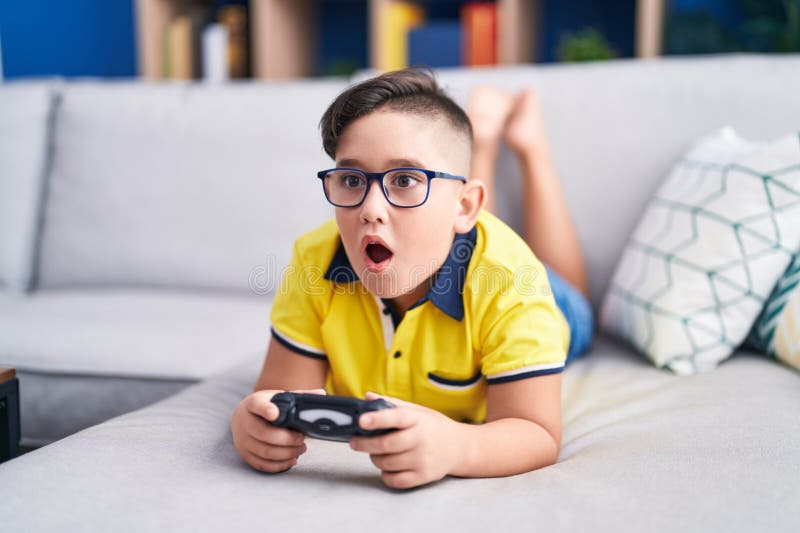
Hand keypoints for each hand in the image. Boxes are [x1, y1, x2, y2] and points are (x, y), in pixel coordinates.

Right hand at [231, 388, 325, 472]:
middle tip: (303, 439)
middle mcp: (244, 423)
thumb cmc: (266, 406)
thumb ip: (298, 396)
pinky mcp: (245, 455)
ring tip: (301, 449)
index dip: (266, 410)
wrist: (243, 417)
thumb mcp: (278, 397)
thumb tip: (321, 394)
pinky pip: (262, 464)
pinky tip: (292, 459)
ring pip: (265, 452)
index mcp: (253, 404)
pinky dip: (279, 465)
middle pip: (265, 434)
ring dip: (287, 453)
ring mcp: (243, 441)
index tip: (276, 413)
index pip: (257, 406)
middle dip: (288, 439)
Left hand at [349, 392, 465, 488]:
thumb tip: (367, 398)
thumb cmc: (434, 427)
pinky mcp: (423, 476)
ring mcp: (422, 460)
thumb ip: (392, 404)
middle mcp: (421, 440)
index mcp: (418, 420)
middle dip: (365, 444)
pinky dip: (385, 475)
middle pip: (386, 445)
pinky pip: (394, 480)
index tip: (361, 421)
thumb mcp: (418, 411)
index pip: (397, 417)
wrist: (460, 448)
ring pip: (386, 463)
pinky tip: (387, 467)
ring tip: (376, 452)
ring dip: (375, 458)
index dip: (378, 419)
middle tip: (355, 442)